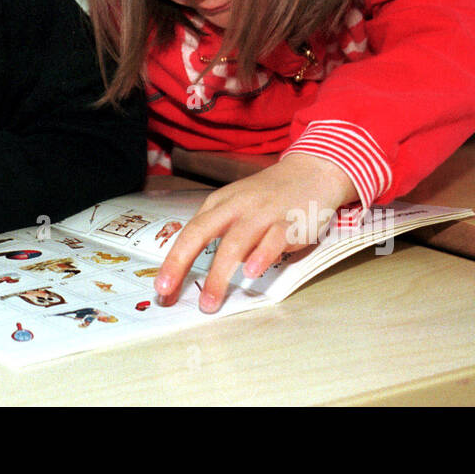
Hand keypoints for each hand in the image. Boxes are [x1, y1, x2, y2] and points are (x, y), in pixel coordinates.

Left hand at [155, 153, 358, 312]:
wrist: (312, 171)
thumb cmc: (269, 196)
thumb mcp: (236, 206)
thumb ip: (219, 231)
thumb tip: (196, 266)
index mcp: (219, 205)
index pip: (188, 234)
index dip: (172, 262)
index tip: (161, 289)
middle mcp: (236, 207)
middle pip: (201, 233)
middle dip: (180, 263)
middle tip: (166, 293)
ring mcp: (263, 214)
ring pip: (234, 243)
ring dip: (218, 274)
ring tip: (208, 302)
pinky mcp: (291, 223)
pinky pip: (273, 240)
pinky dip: (261, 256)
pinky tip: (251, 273)